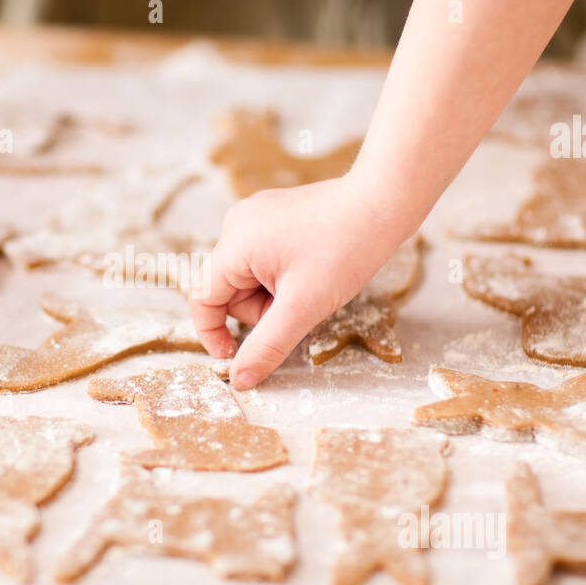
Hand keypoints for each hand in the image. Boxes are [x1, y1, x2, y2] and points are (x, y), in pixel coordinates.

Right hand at [190, 176, 404, 389]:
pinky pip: (263, 260)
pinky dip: (282, 277)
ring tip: (310, 286)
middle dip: (259, 310)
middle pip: (228, 290)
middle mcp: (237, 224)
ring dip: (272, 295)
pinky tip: (310, 270)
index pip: (202, 298)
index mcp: (235, 242)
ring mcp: (255, 217)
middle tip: (299, 305)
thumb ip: (266, 346)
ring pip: (247, 278)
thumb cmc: (346, 248)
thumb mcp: (303, 307)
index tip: (234, 357)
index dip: (212, 333)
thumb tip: (239, 380)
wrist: (383, 204)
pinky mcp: (273, 217)